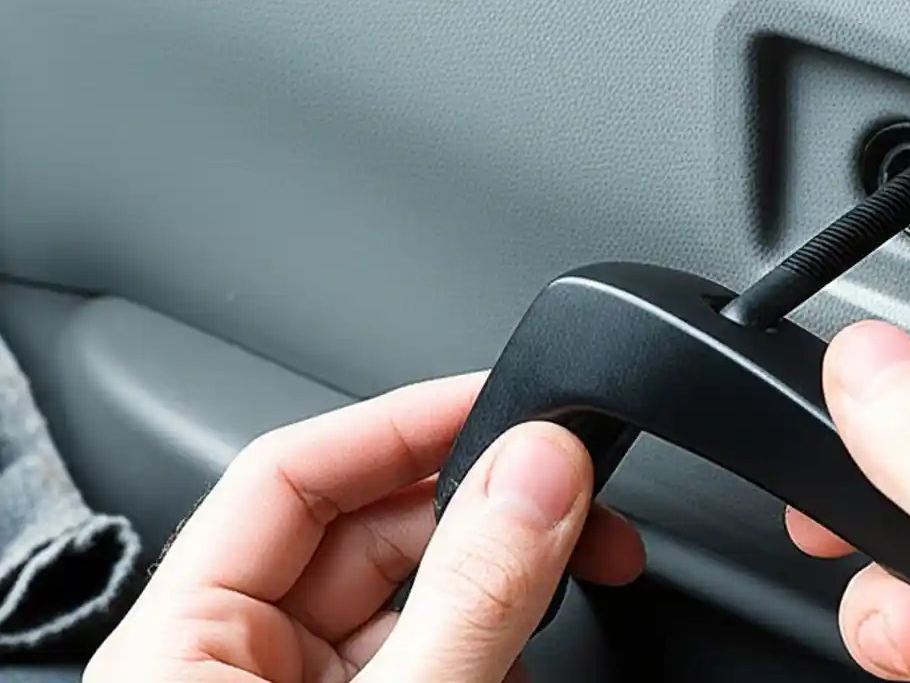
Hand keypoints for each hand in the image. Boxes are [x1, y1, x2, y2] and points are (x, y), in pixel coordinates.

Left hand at [85, 372, 643, 681]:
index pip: (292, 474)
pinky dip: (496, 645)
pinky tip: (533, 654)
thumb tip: (536, 478)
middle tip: (572, 498)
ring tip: (576, 573)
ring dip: (503, 580)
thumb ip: (467, 600)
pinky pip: (432, 658)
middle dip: (482, 507)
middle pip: (372, 532)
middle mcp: (234, 670)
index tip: (505, 403)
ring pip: (414, 600)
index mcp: (184, 650)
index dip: (404, 422)